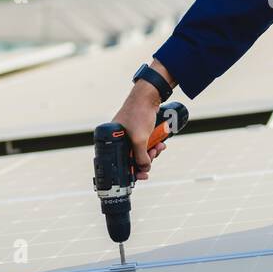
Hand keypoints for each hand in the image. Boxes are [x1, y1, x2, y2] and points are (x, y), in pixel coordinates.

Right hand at [110, 60, 175, 179]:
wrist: (149, 95)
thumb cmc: (139, 114)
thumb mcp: (139, 139)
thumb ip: (141, 157)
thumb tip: (144, 169)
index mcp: (111, 140)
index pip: (118, 162)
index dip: (131, 171)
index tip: (142, 176)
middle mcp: (117, 138)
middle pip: (131, 157)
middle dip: (145, 159)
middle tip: (154, 156)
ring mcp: (128, 134)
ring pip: (140, 151)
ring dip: (152, 152)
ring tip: (159, 148)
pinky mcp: (138, 130)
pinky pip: (145, 143)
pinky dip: (153, 145)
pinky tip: (161, 143)